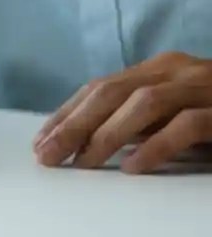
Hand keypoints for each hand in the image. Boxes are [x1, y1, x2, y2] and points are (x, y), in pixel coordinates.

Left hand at [33, 52, 211, 173]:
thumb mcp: (175, 115)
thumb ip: (139, 122)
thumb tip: (83, 141)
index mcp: (162, 69)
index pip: (101, 87)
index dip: (67, 113)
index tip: (40, 141)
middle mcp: (180, 70)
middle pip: (113, 92)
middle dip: (74, 124)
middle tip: (47, 156)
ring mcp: (207, 87)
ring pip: (145, 102)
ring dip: (108, 134)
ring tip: (83, 163)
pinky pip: (188, 125)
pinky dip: (156, 146)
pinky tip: (133, 167)